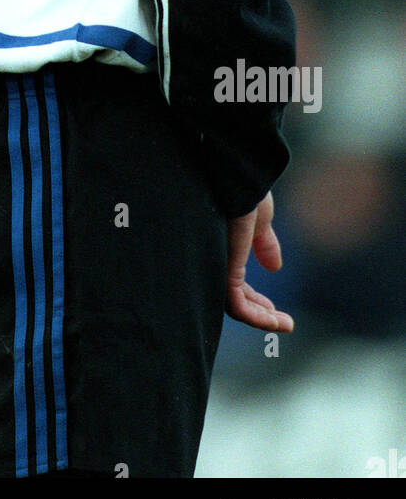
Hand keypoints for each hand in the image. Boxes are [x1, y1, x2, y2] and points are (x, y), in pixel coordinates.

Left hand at [225, 190, 293, 331]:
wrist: (242, 173)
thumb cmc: (246, 188)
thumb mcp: (259, 220)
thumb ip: (264, 244)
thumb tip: (274, 267)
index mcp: (222, 246)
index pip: (233, 281)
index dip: (254, 298)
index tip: (274, 309)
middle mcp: (214, 255)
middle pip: (232, 294)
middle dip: (258, 311)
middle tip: (282, 322)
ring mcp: (216, 262)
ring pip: (232, 304)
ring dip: (260, 319)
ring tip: (283, 325)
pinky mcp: (224, 266)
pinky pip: (234, 303)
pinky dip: (254, 317)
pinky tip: (274, 321)